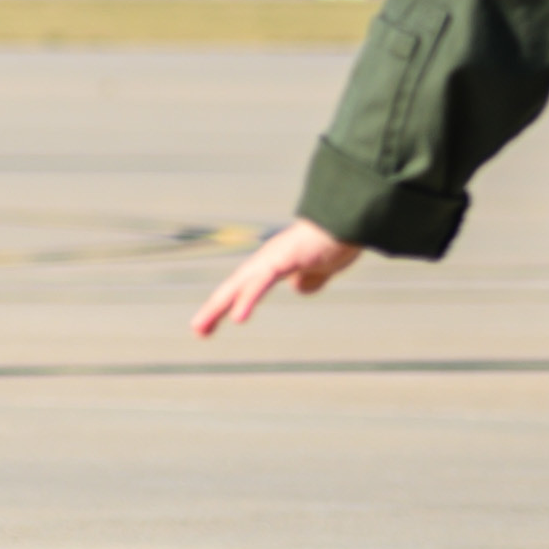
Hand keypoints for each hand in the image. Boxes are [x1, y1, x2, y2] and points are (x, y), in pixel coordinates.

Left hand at [192, 221, 364, 338]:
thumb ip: (311, 277)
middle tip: (197, 330)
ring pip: (240, 286)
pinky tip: (237, 318)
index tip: (213, 324)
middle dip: (214, 309)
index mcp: (275, 263)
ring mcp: (273, 258)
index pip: (245, 287)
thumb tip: (299, 287)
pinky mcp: (283, 258)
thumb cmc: (340, 238)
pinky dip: (247, 300)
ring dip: (219, 307)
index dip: (228, 305)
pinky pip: (261, 283)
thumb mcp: (324, 267)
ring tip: (201, 328)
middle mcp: (267, 260)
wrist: (352, 219)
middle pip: (234, 286)